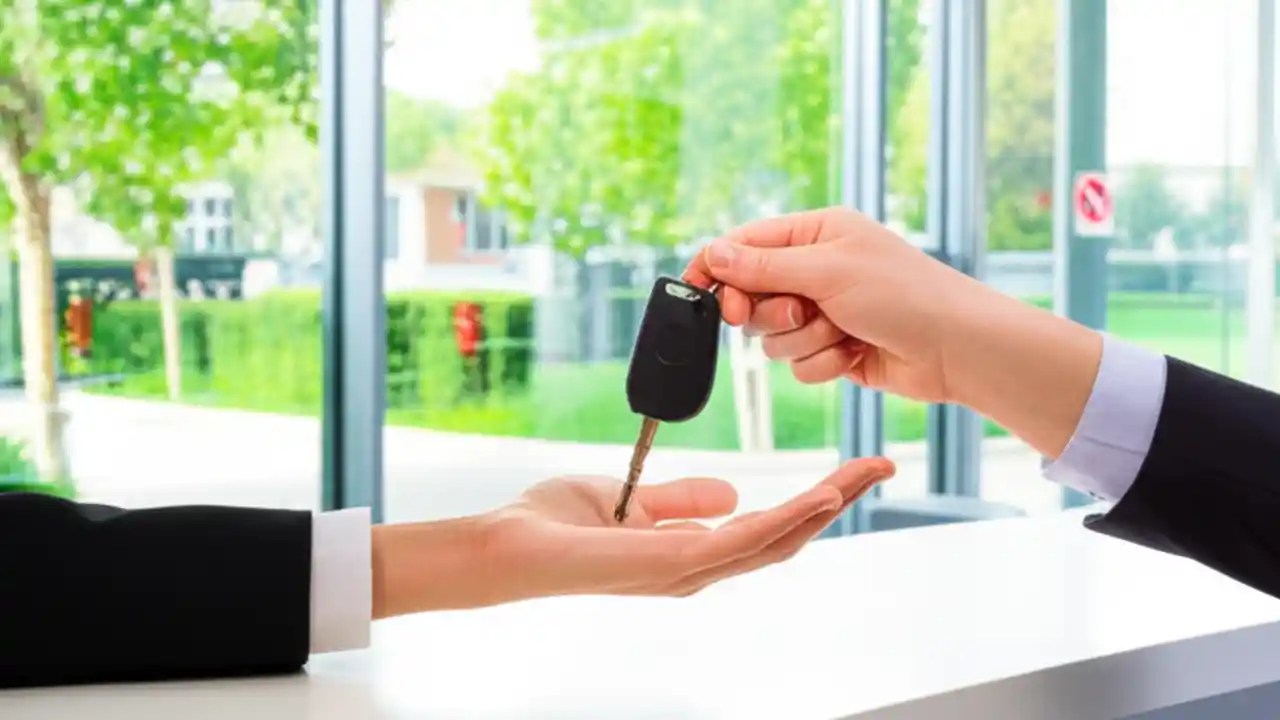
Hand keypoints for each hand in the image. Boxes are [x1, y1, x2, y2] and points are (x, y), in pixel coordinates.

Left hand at [372, 457, 892, 616]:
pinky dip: (785, 519)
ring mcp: (687, 573)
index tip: (851, 470)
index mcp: (691, 553)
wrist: (509, 544)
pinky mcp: (671, 566)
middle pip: (784, 537)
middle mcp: (698, 570)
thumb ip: (678, 499)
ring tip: (864, 474)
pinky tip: (817, 496)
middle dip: (835, 502)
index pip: (766, 528)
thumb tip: (732, 492)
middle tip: (881, 467)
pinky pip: (740, 542)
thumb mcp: (629, 497)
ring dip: (824, 507)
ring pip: (774, 541)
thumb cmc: (555, 524)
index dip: (813, 502)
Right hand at [685, 208, 978, 401]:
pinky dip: (822, 363)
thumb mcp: (827, 271)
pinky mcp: (832, 349)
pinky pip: (797, 363)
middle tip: (796, 313)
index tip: (698, 292)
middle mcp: (816, 269)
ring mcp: (824, 311)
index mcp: (815, 234)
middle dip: (770, 311)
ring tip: (842, 332)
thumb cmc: (903, 295)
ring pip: (771, 336)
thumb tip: (713, 253)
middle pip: (752, 294)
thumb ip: (764, 266)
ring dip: (802, 341)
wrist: (956, 349)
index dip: (718, 267)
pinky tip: (853, 355)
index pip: (744, 244)